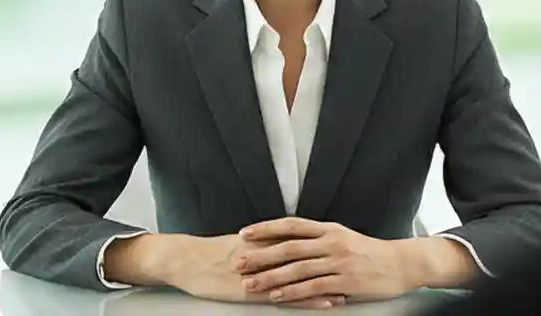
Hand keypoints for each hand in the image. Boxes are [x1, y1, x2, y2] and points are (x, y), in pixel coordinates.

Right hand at [158, 233, 346, 307]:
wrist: (187, 261)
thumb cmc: (212, 253)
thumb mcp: (242, 243)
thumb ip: (264, 242)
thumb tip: (281, 240)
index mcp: (266, 238)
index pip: (303, 240)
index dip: (326, 246)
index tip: (345, 249)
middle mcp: (269, 253)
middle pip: (308, 257)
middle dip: (331, 264)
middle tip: (353, 269)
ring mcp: (263, 273)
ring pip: (302, 278)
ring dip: (326, 283)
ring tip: (347, 289)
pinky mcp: (255, 291)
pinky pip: (287, 296)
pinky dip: (308, 299)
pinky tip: (324, 303)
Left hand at [237, 218, 415, 302]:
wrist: (402, 263)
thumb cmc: (372, 252)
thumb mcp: (345, 237)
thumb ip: (320, 240)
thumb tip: (291, 242)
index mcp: (329, 229)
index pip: (292, 225)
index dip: (266, 228)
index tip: (245, 233)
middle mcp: (331, 242)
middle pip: (289, 247)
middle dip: (260, 255)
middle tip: (238, 262)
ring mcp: (338, 262)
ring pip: (297, 269)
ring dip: (270, 277)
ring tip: (250, 284)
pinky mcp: (344, 281)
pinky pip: (312, 287)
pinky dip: (292, 292)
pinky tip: (277, 297)